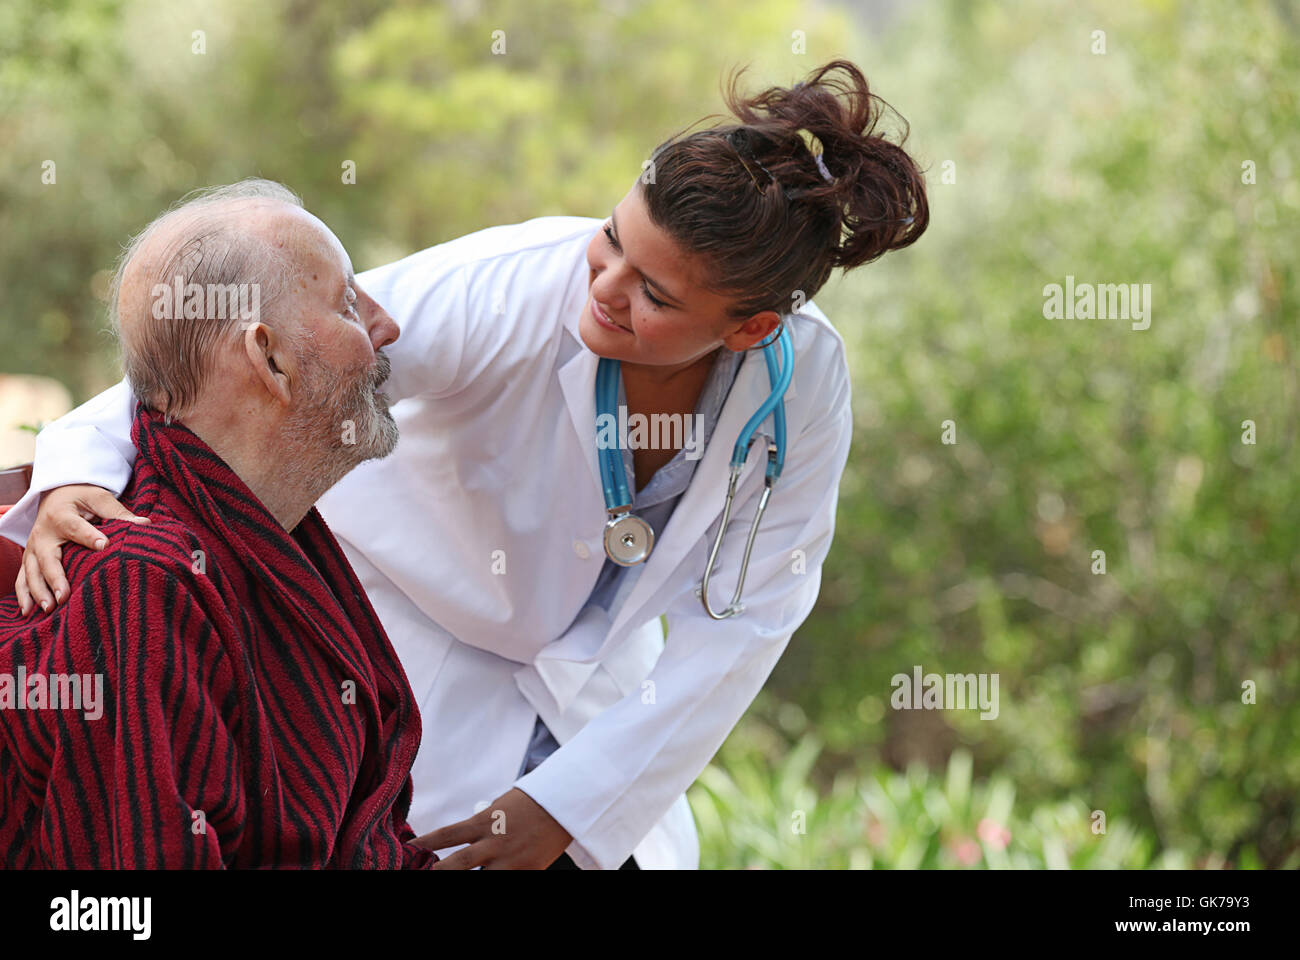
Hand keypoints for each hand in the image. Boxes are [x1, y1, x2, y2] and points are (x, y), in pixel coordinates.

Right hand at [15, 484, 150, 616]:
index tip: (104, 546)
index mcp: (61, 515)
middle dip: (54, 578)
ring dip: (37, 591)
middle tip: (64, 597)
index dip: (89, 537)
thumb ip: (118, 512)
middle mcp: (43, 533)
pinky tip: (27, 612)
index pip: (75, 528)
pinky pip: (22, 577)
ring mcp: (33, 548)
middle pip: (47, 558)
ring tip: (49, 609)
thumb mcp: (99, 498)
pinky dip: (23, 594)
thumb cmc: (81, 497)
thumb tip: (145, 523)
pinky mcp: (30, 558)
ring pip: (31, 571)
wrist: (57, 494)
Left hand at [412, 788, 572, 868]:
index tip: (409, 849)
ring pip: (480, 879)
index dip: (425, 843)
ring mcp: (511, 860)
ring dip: (462, 879)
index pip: (447, 835)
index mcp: (485, 821)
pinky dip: (496, 878)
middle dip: (436, 873)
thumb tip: (462, 840)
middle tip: (422, 874)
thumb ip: (481, 824)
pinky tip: (489, 877)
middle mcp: (495, 842)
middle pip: (457, 865)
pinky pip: (506, 880)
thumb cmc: (531, 802)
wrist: (565, 804)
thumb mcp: (500, 807)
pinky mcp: (527, 871)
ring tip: (442, 878)